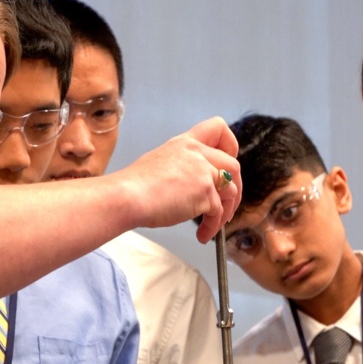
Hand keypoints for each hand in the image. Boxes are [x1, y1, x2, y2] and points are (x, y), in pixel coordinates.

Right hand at [118, 117, 240, 242]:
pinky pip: (218, 213)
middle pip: (233, 165)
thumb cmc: (134, 185)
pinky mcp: (205, 193)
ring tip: (213, 226)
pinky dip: (213, 227)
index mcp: (185, 143)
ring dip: (225, 212)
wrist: (128, 196)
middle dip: (235, 188)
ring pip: (231, 191)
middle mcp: (197, 153)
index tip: (224, 166)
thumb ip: (181, 166)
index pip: (218, 128)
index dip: (229, 146)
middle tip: (226, 206)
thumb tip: (190, 184)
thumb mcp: (160, 162)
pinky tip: (202, 235)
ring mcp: (203, 172)